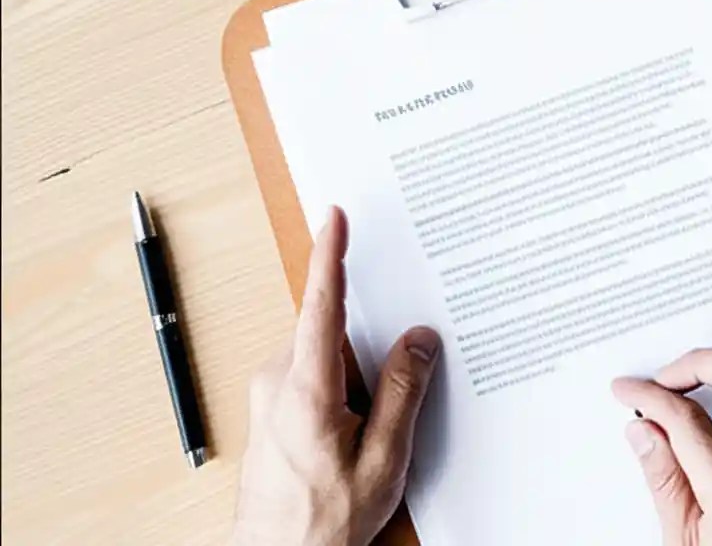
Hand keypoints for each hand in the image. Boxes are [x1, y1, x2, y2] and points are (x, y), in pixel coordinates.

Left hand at [233, 207, 441, 545]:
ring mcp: (269, 393)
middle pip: (334, 333)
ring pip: (326, 357)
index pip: (321, 307)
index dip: (330, 256)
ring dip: (357, 378)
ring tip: (369, 435)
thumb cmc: (324, 519)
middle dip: (371, 350)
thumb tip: (420, 340)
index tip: (336, 217)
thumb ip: (403, 393)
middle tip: (394, 392)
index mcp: (306, 389)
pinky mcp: (270, 407)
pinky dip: (342, 389)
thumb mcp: (382, 460)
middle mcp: (278, 382)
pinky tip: (354, 434)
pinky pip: (313, 374)